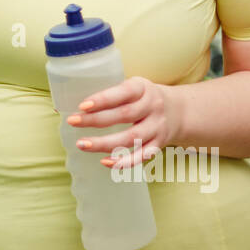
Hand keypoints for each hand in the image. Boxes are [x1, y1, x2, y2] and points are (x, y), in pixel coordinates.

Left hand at [65, 76, 184, 170]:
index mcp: (143, 88)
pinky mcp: (159, 144)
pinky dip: (124, 161)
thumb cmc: (143, 97)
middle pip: (124, 115)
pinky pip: (142, 155)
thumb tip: (71, 106)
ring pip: (131, 138)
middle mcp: (152, 106)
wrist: (178, 110)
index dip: (103, 99)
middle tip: (73, 122)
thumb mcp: (133, 86)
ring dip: (105, 143)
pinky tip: (105, 162)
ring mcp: (157, 127)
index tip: (82, 106)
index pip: (123, 93)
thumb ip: (110, 94)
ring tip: (82, 144)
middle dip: (96, 121)